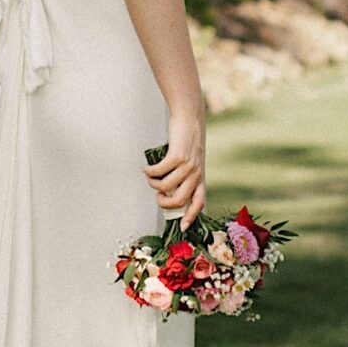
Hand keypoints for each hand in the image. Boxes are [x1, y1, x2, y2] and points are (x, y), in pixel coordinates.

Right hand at [145, 112, 205, 226]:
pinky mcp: (178, 156)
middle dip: (164, 202)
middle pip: (179, 200)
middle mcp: (196, 174)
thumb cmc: (189, 140)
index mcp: (201, 178)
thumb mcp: (193, 161)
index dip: (191, 216)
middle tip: (157, 195)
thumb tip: (170, 191)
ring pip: (166, 186)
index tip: (183, 227)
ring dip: (153, 183)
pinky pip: (159, 171)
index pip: (199, 203)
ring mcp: (188, 166)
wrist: (190, 119)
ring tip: (150, 176)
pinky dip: (149, 171)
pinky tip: (146, 168)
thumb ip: (187, 176)